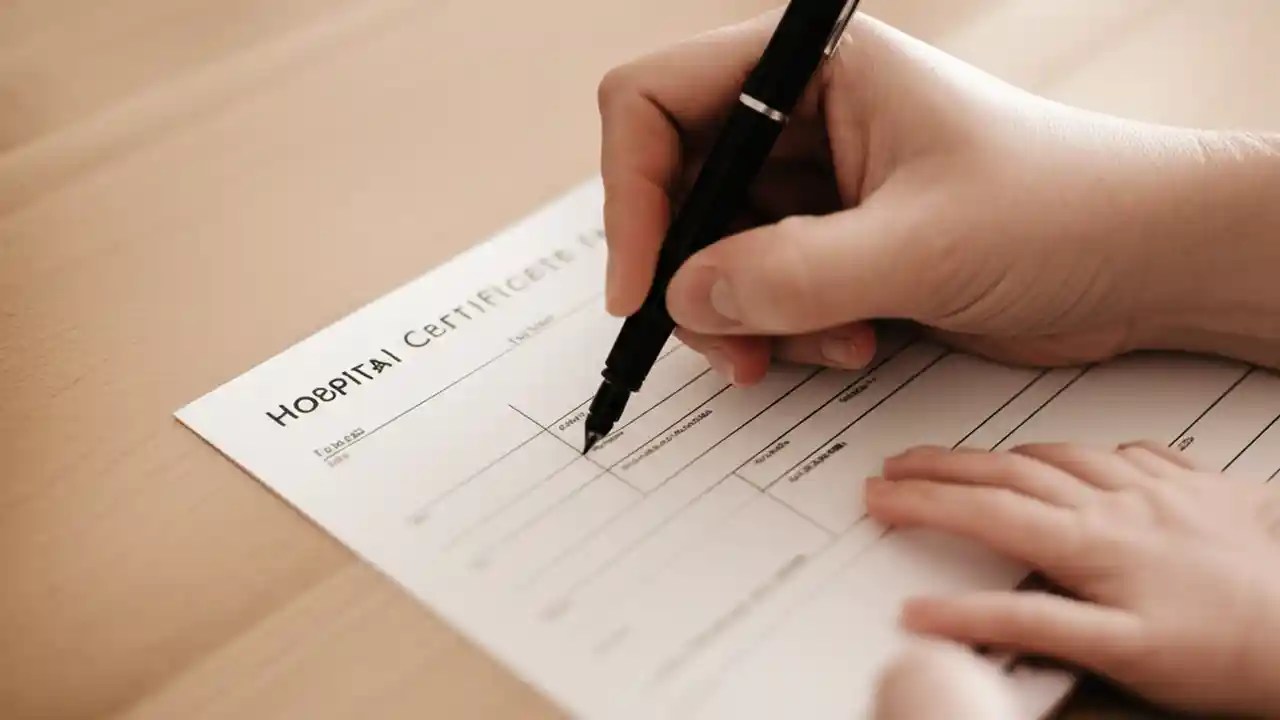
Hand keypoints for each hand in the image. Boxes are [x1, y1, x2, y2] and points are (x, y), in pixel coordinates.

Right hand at [597, 11, 1279, 382]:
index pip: (656, 101)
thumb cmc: (1063, 213)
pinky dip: (785, 334)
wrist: (1145, 266)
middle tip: (731, 346)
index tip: (639, 286)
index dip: (631, 193)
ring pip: (712, 254)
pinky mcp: (831, 244)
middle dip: (694, 277)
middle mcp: (799, 117)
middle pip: (675, 190)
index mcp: (812, 67)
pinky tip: (857, 345)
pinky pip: (759, 292)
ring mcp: (813, 184)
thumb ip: (792, 272)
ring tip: (830, 347)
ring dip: (750, 318)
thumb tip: (683, 295)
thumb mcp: (922, 245)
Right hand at [864, 440, 1279, 715]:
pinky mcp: (1205, 489)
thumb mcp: (1111, 653)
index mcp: (1090, 542)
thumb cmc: (1225, 654)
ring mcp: (1163, 490)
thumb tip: (937, 614)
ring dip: (1008, 454)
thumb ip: (1018, 625)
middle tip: (900, 465)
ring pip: (1067, 454)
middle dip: (944, 466)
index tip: (878, 496)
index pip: (982, 512)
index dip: (921, 502)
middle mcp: (1121, 504)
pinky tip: (1094, 457)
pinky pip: (1136, 452)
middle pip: (1010, 472)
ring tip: (977, 459)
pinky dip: (1095, 451)